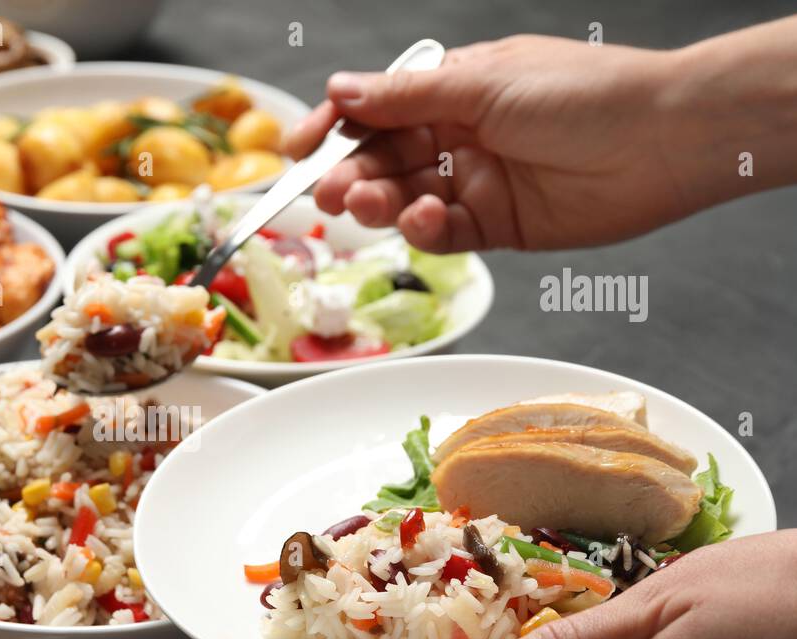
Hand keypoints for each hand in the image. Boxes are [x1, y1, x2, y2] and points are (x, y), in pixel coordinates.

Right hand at [285, 24, 796, 252]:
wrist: (664, 140)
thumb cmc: (587, 93)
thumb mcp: (482, 84)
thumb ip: (405, 98)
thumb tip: (340, 90)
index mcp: (453, 90)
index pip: (375, 110)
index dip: (332, 129)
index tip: (295, 150)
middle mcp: (460, 136)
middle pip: (384, 160)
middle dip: (351, 175)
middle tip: (330, 192)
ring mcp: (478, 183)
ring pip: (407, 200)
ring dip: (382, 204)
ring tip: (368, 204)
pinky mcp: (499, 226)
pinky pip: (445, 235)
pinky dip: (428, 231)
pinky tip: (428, 219)